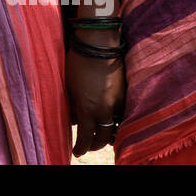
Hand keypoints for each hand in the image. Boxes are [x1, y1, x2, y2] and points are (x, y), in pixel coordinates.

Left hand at [66, 34, 125, 156]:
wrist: (99, 43)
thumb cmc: (77, 62)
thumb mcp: (68, 87)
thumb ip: (72, 106)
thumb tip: (73, 120)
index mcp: (87, 109)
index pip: (85, 138)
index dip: (80, 148)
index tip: (76, 152)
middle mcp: (105, 110)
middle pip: (103, 138)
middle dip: (95, 145)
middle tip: (88, 146)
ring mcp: (119, 102)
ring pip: (116, 128)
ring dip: (109, 135)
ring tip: (101, 136)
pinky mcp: (127, 93)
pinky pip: (124, 115)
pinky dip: (117, 121)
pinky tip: (111, 120)